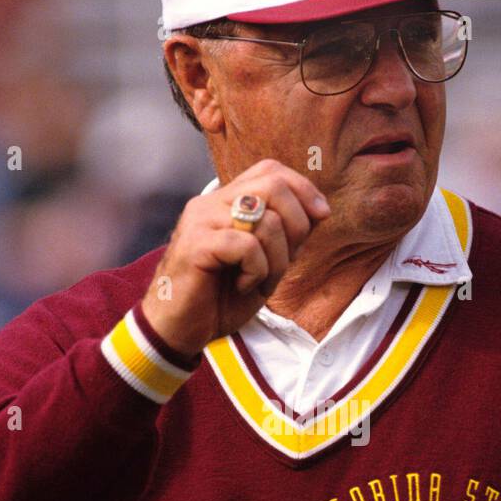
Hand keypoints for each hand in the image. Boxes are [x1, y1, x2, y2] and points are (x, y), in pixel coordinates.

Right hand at [141, 158, 329, 357]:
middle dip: (297, 223)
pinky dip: (257, 271)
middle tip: (288, 259)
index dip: (303, 188)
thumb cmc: (218, 299)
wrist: (179, 330)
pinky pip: (247, 246)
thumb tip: (318, 211)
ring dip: (276, 259)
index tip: (321, 216)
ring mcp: (201, 221)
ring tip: (259, 280)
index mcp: (225, 202)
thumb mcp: (264, 263)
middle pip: (272, 184)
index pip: (271, 170)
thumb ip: (285, 235)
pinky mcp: (196, 244)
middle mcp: (210, 203)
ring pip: (265, 219)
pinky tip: (242, 285)